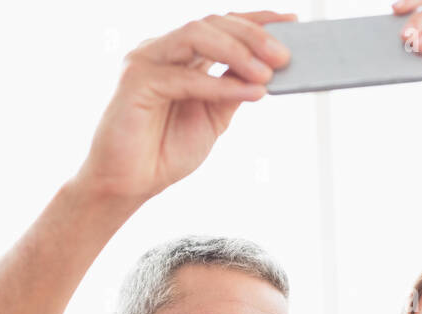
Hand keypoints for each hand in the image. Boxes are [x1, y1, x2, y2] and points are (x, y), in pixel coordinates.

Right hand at [76, 11, 294, 204]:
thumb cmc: (165, 152)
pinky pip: (185, 76)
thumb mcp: (213, 118)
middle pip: (213, 23)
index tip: (292, 22)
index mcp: (181, 55)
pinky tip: (251, 92)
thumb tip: (268, 69)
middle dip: (253, 35)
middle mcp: (163, 50)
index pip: (222, 25)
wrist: (129, 184)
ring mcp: (146, 60)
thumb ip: (233, 90)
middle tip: (285, 55)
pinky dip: (221, 83)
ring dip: (238, 51)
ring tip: (267, 72)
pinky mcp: (136, 81)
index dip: (257, 20)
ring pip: (197, 35)